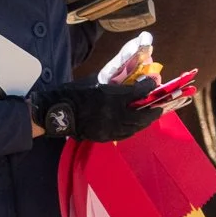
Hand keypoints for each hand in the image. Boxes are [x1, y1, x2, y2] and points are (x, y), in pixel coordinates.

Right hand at [31, 76, 164, 142]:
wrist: (56, 113)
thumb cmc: (74, 93)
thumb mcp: (95, 81)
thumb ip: (112, 83)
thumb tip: (127, 80)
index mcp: (112, 97)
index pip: (138, 92)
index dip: (148, 87)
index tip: (152, 84)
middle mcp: (115, 114)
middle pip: (141, 115)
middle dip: (152, 112)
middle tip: (158, 108)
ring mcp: (111, 128)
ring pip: (134, 128)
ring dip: (144, 122)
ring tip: (148, 117)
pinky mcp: (104, 137)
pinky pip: (124, 134)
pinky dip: (132, 129)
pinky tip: (134, 126)